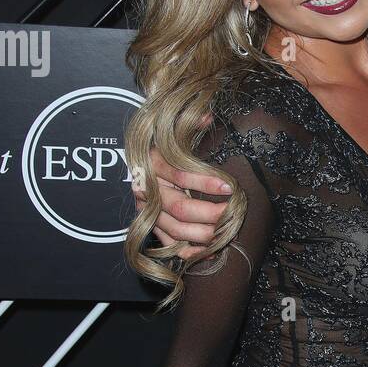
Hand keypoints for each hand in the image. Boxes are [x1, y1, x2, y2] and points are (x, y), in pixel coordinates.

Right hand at [135, 112, 230, 260]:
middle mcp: (149, 189)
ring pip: (176, 230)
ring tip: (225, 231)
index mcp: (153, 163)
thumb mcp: (174, 132)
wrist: (136, 164)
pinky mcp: (151, 226)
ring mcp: (148, 210)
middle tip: (231, 214)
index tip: (231, 188)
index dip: (207, 183)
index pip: (181, 175)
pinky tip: (210, 249)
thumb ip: (190, 124)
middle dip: (210, 214)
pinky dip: (189, 251)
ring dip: (203, 234)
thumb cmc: (164, 148)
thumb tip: (206, 116)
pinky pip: (169, 244)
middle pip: (180, 208)